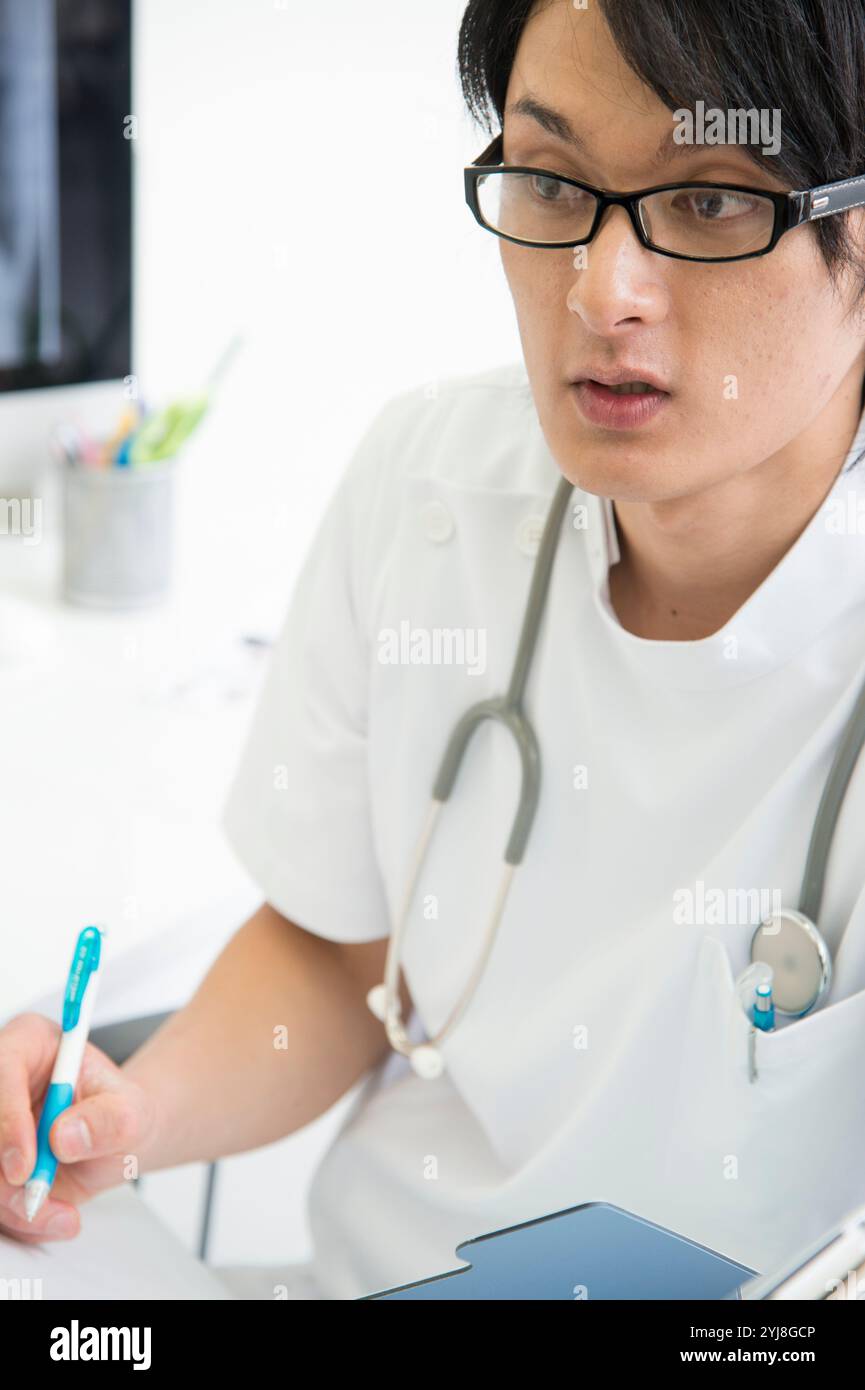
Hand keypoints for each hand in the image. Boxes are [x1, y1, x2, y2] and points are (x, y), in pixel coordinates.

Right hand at [0, 1012, 158, 1243]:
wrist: (118, 1140)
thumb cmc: (121, 1113)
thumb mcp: (132, 1112)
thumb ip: (107, 1119)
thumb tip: (64, 1136)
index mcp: (29, 1044)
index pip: (3, 1070)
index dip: (8, 1121)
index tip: (26, 1165)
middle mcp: (2, 1083)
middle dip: (5, 1177)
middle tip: (40, 1201)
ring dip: (14, 1205)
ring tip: (62, 1216)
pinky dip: (20, 1218)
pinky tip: (55, 1218)